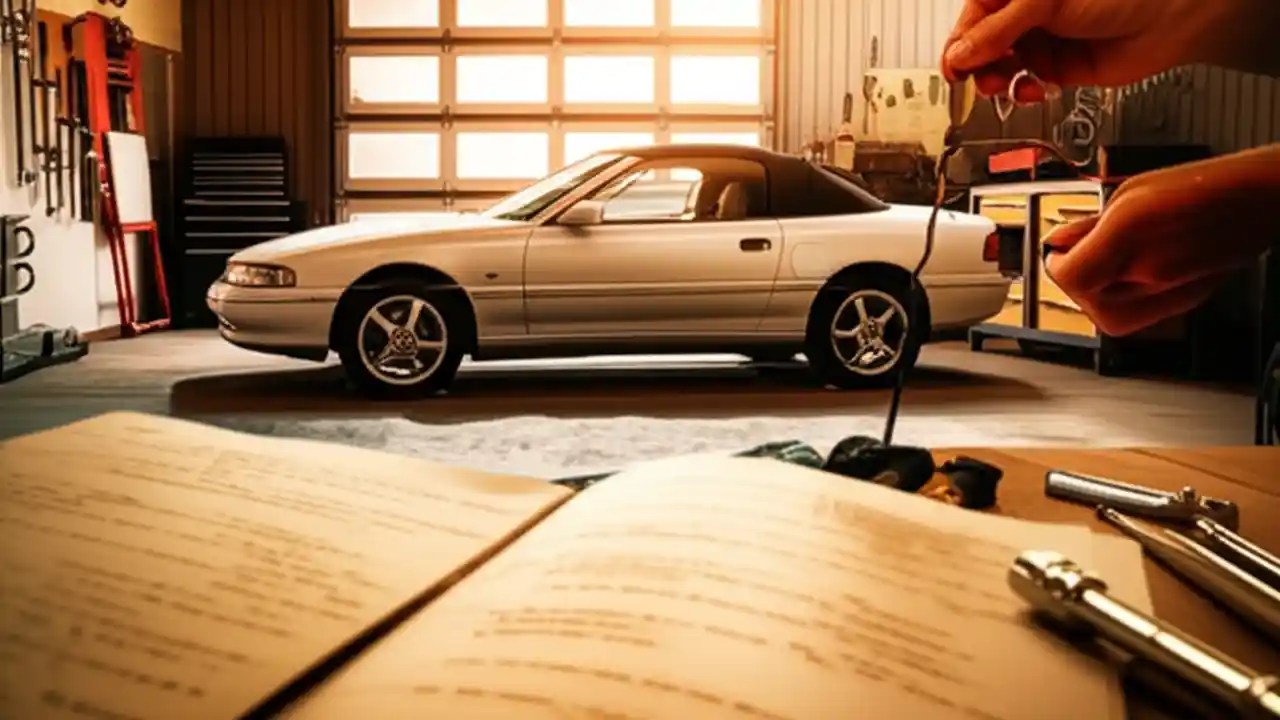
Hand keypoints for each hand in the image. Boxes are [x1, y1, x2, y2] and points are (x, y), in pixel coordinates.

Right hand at [941, 0, 1221, 99]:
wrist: (1170, 17)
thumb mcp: (1043, 2)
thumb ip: (998, 30)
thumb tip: (959, 54)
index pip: (973, 19)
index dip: (959, 43)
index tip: (952, 66)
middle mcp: (1026, 15)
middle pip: (982, 46)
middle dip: (977, 65)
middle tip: (978, 79)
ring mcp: (1043, 41)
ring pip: (1002, 68)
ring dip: (998, 80)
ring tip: (1003, 85)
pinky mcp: (1058, 68)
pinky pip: (1027, 84)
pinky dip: (1025, 91)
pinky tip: (1033, 88)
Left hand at [1043, 146, 1279, 336]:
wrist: (1259, 198)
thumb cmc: (1202, 185)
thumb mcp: (1129, 193)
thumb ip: (1089, 226)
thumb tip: (1059, 242)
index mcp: (1132, 235)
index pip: (1073, 278)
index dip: (1056, 266)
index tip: (1057, 255)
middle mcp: (1152, 271)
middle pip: (1090, 305)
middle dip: (1076, 284)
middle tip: (1076, 259)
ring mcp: (1173, 292)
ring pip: (1113, 319)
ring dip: (1098, 297)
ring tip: (1103, 266)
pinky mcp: (1187, 303)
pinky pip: (1140, 316)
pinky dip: (1124, 300)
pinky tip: (1129, 274)